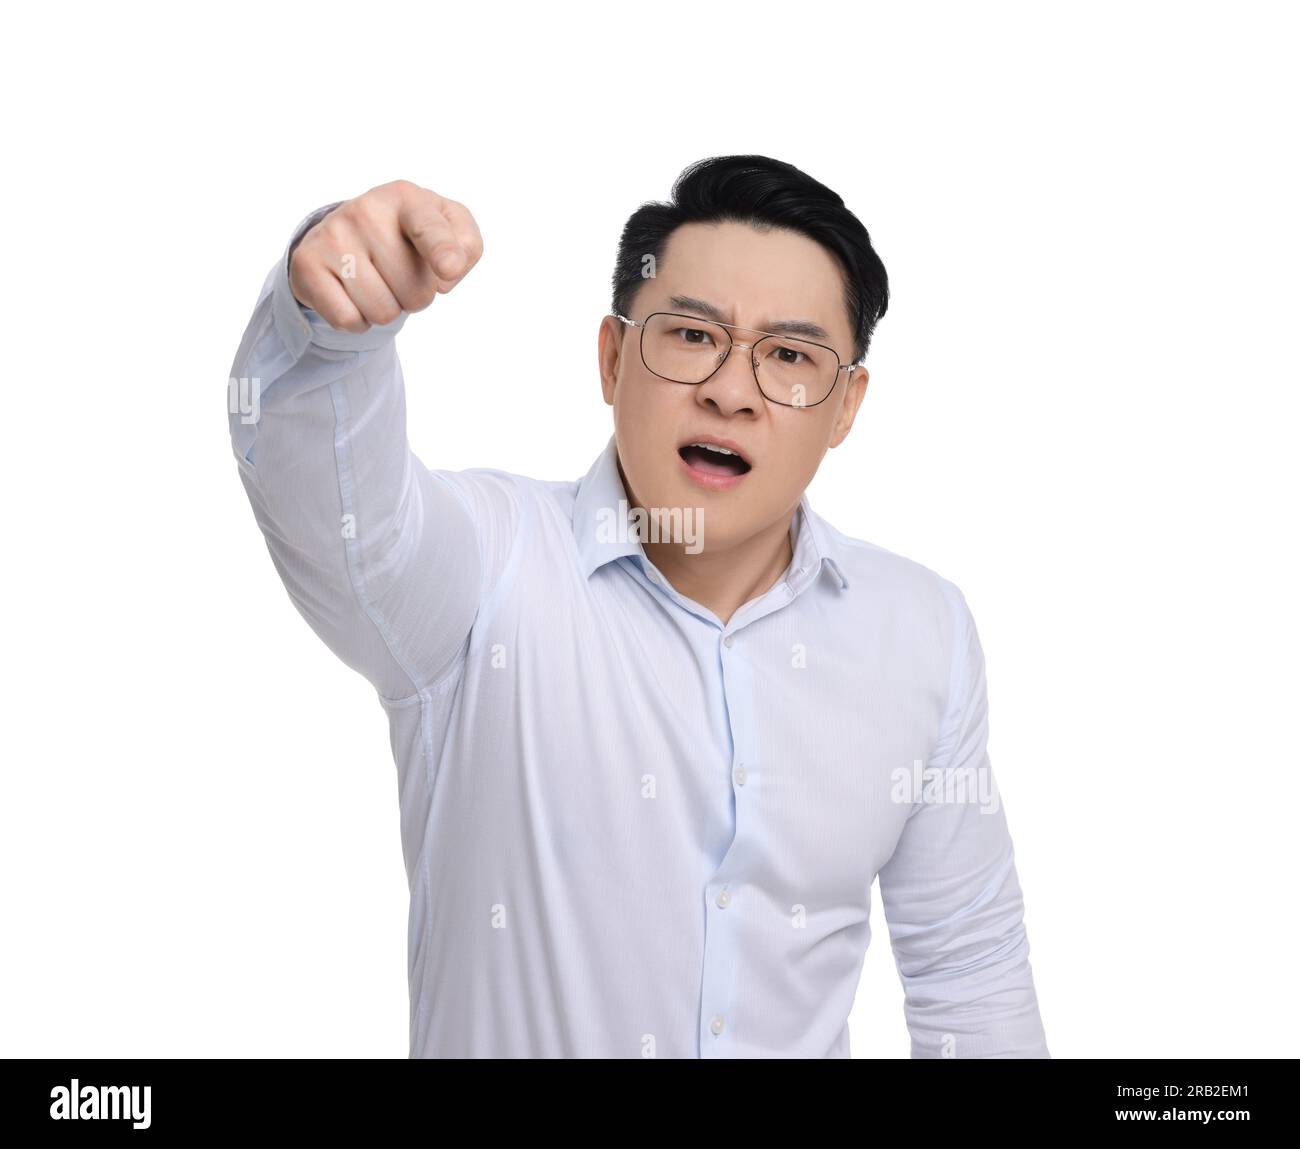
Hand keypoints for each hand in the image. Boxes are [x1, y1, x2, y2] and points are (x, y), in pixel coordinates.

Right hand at [288, 179, 483, 332]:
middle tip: (400, 275)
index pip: (429, 229)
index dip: (442, 251)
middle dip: (416, 297)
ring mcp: (333, 236)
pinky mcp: (307, 263)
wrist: (347, 229)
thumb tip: (446, 274)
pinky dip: (358, 320)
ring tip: (378, 282)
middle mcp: (367, 211)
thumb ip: (466, 247)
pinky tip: (353, 293)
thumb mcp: (448, 229)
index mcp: (407, 198)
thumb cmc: (411, 234)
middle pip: (415, 293)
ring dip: (387, 309)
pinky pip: (349, 320)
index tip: (449, 268)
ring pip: (382, 312)